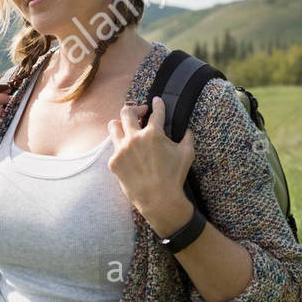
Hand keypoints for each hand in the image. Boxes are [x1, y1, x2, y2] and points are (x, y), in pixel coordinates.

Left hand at [107, 96, 194, 234]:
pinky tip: (129, 153)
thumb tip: (187, 130)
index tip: (156, 101)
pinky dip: (122, 148)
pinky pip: (114, 148)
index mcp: (154, 133)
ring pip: (113, 126)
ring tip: (128, 128)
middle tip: (141, 112)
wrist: (158, 199)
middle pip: (126, 111)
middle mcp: (135, 138)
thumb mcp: (187, 154)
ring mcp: (122, 149)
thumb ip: (187, 138)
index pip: (156, 112)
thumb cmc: (174, 177)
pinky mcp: (114, 162)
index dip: (157, 104)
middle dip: (135, 108)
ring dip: (121, 124)